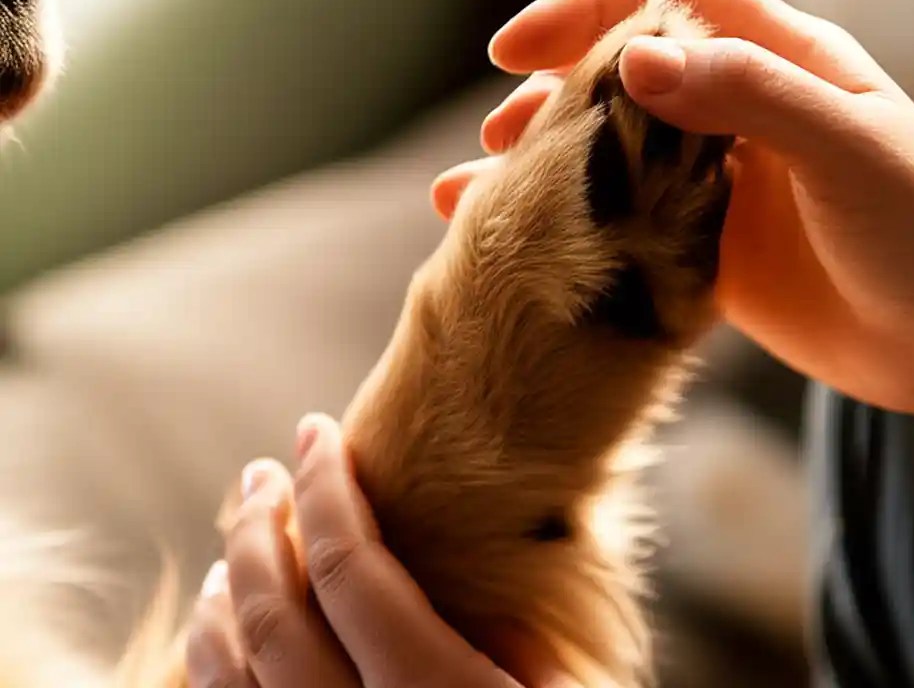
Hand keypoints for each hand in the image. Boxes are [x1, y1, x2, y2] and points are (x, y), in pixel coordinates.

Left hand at [184, 414, 576, 687]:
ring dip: (223, 592)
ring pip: (228, 672)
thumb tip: (477, 582)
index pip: (348, 567)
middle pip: (273, 609)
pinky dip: (208, 668)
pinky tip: (217, 633)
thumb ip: (523, 651)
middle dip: (259, 524)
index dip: (327, 489)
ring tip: (235, 542)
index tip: (318, 432)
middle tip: (264, 470)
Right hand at [433, 0, 913, 487]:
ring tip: (474, 197)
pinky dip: (579, 234)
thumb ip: (746, 96)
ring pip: (621, 160)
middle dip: (555, 95)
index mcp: (789, 62)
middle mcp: (752, 115)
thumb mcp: (846, 148)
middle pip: (631, 79)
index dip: (592, 10)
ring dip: (551, 170)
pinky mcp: (721, 258)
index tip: (515, 49)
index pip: (675, 2)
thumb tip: (634, 61)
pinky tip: (526, 253)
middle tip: (498, 136)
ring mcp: (731, 189)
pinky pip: (634, 233)